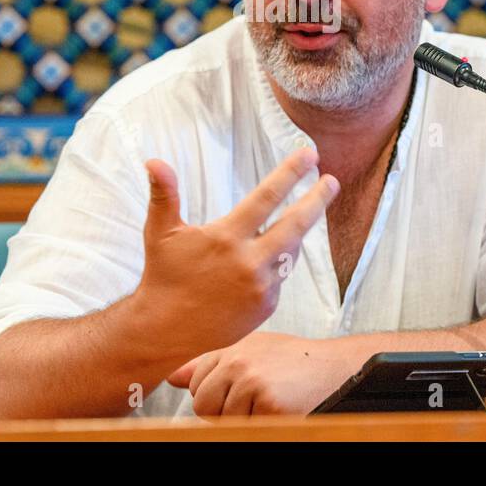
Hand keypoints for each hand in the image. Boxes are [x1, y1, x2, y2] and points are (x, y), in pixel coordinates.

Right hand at [135, 148, 338, 360]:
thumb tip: (154, 161)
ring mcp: (261, 287)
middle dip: (318, 200)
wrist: (165, 330)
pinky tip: (268, 257)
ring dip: (297, 232)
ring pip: (290, 251)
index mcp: (227, 238)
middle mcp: (249, 262)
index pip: (267, 197)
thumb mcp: (161, 232)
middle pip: (296, 224)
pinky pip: (280, 277)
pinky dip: (277, 263)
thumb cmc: (163, 275)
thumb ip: (164, 195)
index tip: (310, 155)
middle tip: (332, 181)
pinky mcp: (266, 307)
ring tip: (300, 215)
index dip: (291, 173)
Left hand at [166, 332, 360, 416]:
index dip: (214, 395)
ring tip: (270, 402)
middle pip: (202, 405)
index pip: (196, 384)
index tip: (238, 392)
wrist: (336, 368)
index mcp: (230, 349)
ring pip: (222, 421)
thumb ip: (212, 364)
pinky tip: (280, 409)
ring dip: (245, 421)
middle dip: (222, 412)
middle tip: (254, 401)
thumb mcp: (252, 352)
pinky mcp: (268, 403)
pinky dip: (263, 424)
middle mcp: (237, 361)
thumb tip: (172, 378)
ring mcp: (251, 382)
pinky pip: (246, 428)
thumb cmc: (294, 363)